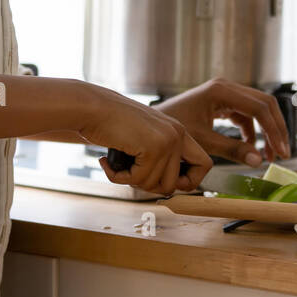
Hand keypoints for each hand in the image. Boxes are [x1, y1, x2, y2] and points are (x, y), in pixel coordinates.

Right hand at [75, 84, 212, 195]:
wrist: (92, 107)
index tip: (164, 181)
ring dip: (131, 181)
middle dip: (149, 186)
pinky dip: (119, 177)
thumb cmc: (110, 123)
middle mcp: (177, 134)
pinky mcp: (153, 147)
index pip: (204, 164)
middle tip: (130, 174)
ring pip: (155, 185)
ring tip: (116, 164)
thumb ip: (159, 158)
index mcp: (178, 131)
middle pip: (175, 183)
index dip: (188, 181)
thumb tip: (168, 189)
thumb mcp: (143, 138)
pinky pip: (138, 179)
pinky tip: (106, 163)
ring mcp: (167, 140)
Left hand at [151, 77, 291, 167]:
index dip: (274, 131)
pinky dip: (253, 130)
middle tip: (282, 153)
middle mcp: (226, 87)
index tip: (281, 151)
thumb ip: (232, 150)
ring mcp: (224, 92)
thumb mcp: (204, 141)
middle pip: (264, 104)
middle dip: (275, 129)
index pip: (260, 107)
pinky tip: (251, 148)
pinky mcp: (222, 101)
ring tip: (270, 154)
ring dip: (266, 130)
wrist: (154, 124)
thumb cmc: (174, 129)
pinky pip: (246, 113)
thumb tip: (259, 161)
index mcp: (222, 90)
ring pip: (258, 108)